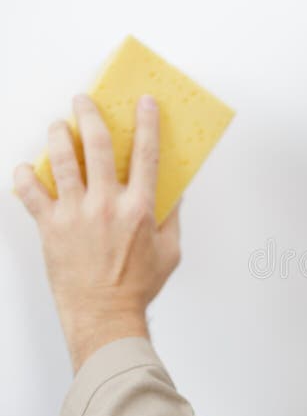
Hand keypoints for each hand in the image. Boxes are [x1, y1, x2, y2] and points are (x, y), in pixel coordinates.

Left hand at [14, 94, 180, 372]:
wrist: (104, 314)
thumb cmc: (138, 286)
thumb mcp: (170, 251)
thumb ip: (171, 218)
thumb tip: (173, 192)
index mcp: (140, 208)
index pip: (146, 155)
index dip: (147, 124)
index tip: (145, 103)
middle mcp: (107, 204)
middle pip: (97, 145)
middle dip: (89, 115)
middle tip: (84, 101)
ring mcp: (75, 213)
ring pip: (62, 159)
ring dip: (58, 135)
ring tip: (57, 126)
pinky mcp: (50, 226)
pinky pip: (30, 192)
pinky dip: (25, 177)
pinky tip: (27, 170)